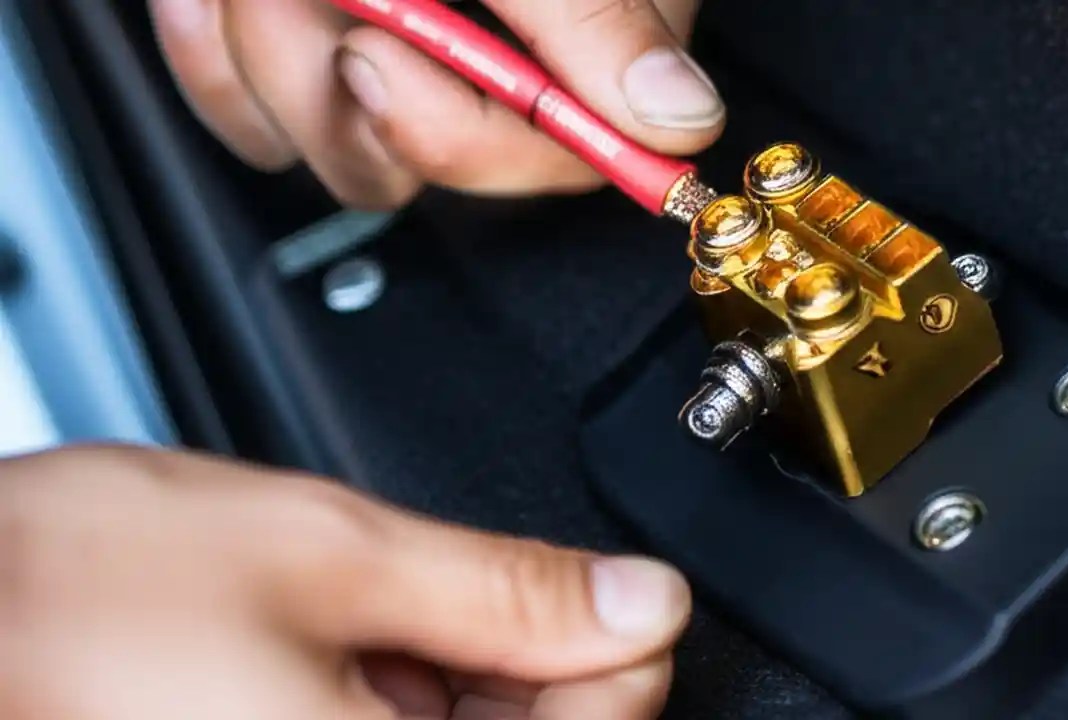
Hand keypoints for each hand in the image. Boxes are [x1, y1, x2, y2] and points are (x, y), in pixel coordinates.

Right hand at [0, 446, 690, 718]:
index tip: (617, 592)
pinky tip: (366, 642)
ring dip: (474, 671)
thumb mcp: (329, 554)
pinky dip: (411, 691)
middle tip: (499, 584)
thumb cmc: (79, 595)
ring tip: (402, 606)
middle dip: (546, 659)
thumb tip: (636, 599)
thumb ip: (507, 586)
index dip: (625, 650)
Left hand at [149, 0, 723, 207]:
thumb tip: (679, 115)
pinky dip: (211, 47)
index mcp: (574, 26)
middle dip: (334, 73)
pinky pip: (247, 115)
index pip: (544, 146)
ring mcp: (397, 53)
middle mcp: (487, 52)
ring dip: (262, 46)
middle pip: (420, 161)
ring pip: (326, 144)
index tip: (374, 56)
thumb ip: (591, 7)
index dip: (459, 133)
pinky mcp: (307, 50)